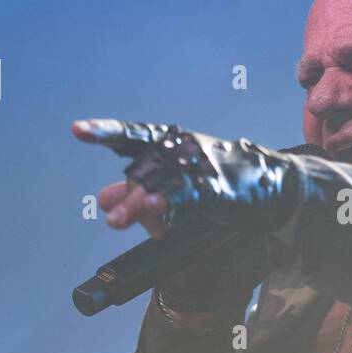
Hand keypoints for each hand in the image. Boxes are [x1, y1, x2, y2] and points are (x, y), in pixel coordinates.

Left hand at [72, 119, 296, 236]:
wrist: (274, 185)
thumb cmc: (222, 181)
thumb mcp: (177, 184)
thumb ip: (138, 192)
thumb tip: (104, 200)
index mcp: (172, 144)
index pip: (134, 135)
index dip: (106, 132)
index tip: (77, 131)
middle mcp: (183, 150)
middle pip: (145, 167)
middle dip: (127, 191)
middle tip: (107, 211)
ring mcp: (201, 168)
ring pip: (162, 183)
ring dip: (139, 203)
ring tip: (118, 221)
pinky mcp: (219, 188)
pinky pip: (189, 195)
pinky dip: (171, 202)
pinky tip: (157, 210)